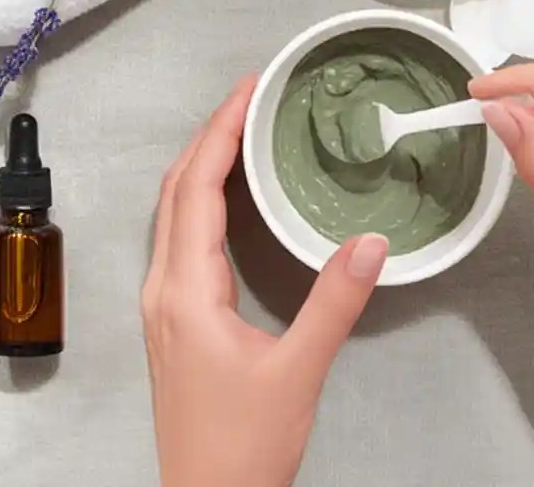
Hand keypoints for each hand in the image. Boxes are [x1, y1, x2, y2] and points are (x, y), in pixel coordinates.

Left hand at [143, 76, 388, 486]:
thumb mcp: (298, 372)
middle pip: (174, 192)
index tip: (248, 90)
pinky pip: (180, 240)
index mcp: (185, 292)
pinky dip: (203, 202)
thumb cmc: (243, 443)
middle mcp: (162, 290)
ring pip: (172, 215)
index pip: (195, 191)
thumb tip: (371, 242)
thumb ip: (334, 303)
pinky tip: (233, 201)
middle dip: (209, 137)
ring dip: (202, 166)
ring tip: (243, 133)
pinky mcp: (174, 322)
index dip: (219, 133)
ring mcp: (163, 306)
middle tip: (250, 97)